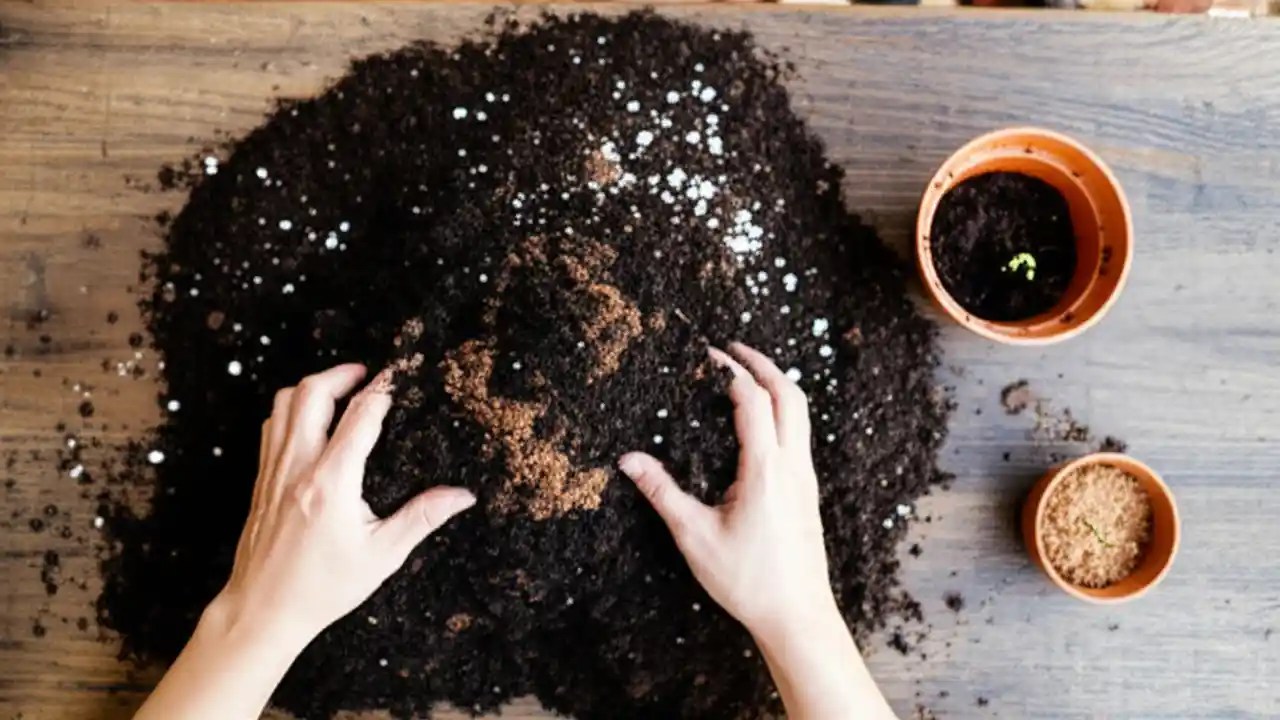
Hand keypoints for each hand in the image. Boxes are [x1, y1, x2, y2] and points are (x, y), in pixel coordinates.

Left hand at [211, 363, 475, 645]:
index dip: (382, 389)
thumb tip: (461, 496)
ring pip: (285, 403)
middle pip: (312, 393)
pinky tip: (310, 420)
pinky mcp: (261, 480)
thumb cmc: (321, 588)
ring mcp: (274, 471)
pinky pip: (271, 427)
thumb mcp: (382, 555)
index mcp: (331, 483)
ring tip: (340, 389)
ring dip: (313, 387)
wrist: (262, 610)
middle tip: (367, 374)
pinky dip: (291, 409)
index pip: (360, 416)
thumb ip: (422, 517)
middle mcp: (298, 468)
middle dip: (342, 374)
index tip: (399, 375)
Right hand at [618, 343, 834, 637]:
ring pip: (801, 413)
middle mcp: (792, 466)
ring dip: (777, 384)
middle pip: (789, 394)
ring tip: (746, 373)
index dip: (731, 370)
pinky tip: (759, 421)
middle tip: (733, 348)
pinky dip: (782, 410)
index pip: (753, 400)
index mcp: (765, 470)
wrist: (797, 614)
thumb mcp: (695, 536)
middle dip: (763, 364)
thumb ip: (662, 493)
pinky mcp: (808, 490)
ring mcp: (805, 477)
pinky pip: (800, 434)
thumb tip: (628, 460)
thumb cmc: (748, 581)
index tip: (709, 354)